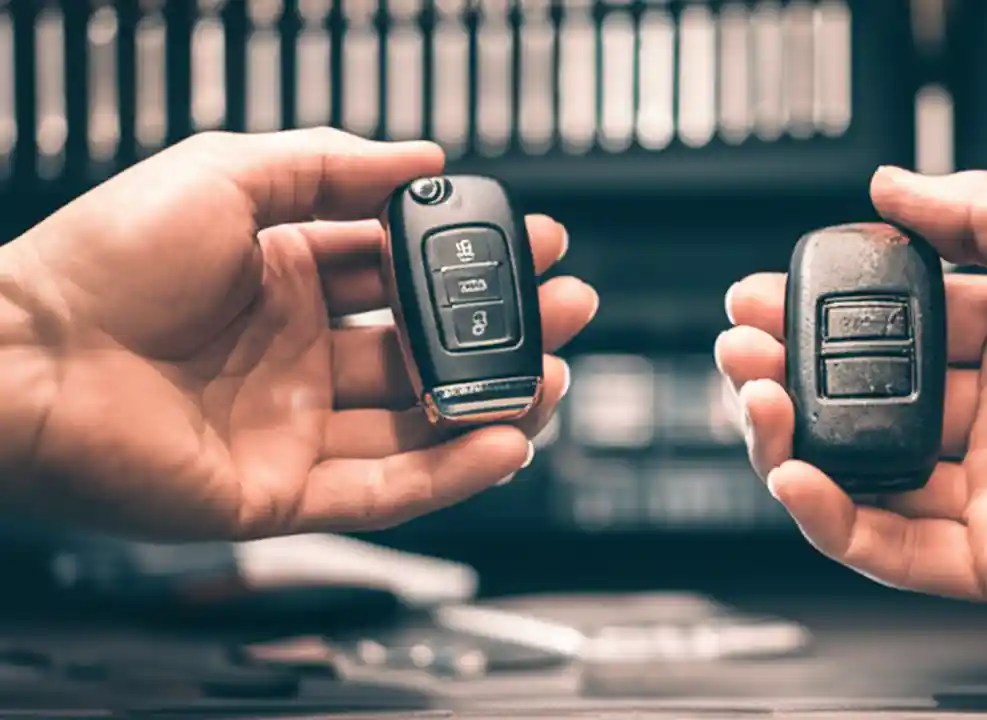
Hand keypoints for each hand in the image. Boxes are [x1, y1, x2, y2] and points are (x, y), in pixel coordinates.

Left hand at [0, 128, 596, 540]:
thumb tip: (423, 159)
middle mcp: (293, 355)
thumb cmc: (100, 262)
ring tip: (554, 375)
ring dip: (490, 403)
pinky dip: (450, 473)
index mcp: (282, 278)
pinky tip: (505, 441)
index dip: (467, 263)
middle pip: (423, 350)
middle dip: (500, 332)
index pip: (400, 274)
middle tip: (568, 309)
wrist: (18, 360)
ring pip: (415, 424)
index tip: (533, 241)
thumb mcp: (227, 176)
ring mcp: (290, 427)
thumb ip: (330, 166)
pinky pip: (383, 492)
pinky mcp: (279, 494)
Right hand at [717, 167, 986, 607]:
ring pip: (863, 475)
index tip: (765, 294)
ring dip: (793, 441)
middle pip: (864, 402)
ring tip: (754, 401)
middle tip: (739, 349)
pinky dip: (830, 518)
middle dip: (790, 374)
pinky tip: (794, 474)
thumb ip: (967, 206)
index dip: (823, 314)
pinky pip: (890, 545)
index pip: (892, 327)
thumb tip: (887, 186)